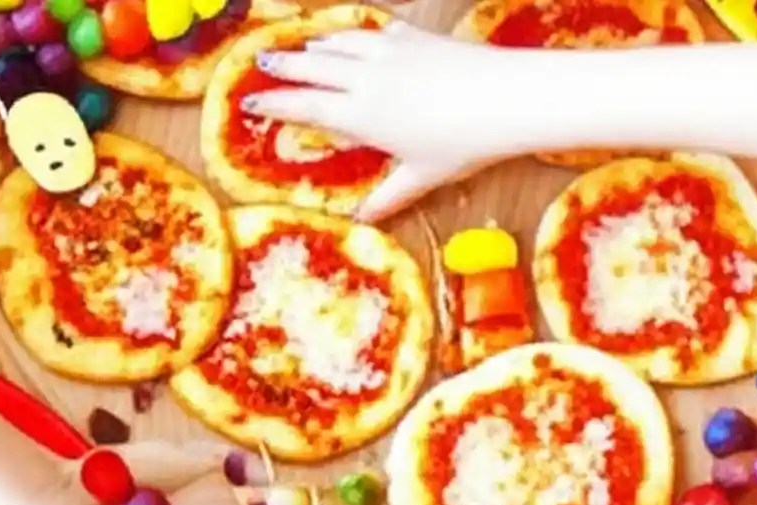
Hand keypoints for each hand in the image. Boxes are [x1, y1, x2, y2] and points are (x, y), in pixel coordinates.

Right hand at [241, 22, 527, 221]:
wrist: (506, 98)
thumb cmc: (461, 144)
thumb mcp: (421, 177)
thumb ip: (388, 197)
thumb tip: (362, 219)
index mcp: (360, 115)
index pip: (305, 108)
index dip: (274, 104)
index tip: (249, 102)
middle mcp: (366, 80)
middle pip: (313, 68)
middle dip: (284, 66)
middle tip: (260, 62)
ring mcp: (390, 54)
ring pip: (342, 45)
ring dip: (317, 45)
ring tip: (302, 47)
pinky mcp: (416, 39)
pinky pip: (377, 33)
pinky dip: (359, 35)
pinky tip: (359, 36)